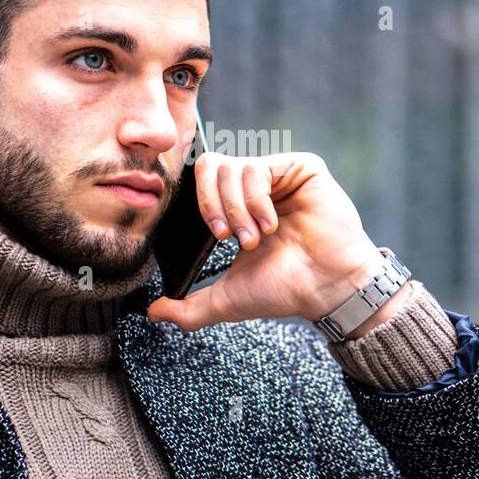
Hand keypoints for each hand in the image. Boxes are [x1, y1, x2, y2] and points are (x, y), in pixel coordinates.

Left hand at [145, 150, 386, 331]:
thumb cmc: (285, 289)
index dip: (199, 203)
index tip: (213, 237)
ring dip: (238, 210)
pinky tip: (272, 224)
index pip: (202, 181)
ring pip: (232, 168)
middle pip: (210, 166)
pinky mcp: (301, 166)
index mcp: (238, 207)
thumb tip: (153, 313)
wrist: (325, 288)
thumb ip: (189, 308)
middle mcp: (257, 187)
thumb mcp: (227, 299)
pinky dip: (257, 201)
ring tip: (257, 238)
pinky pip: (257, 168)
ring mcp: (279, 174)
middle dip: (212, 204)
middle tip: (228, 238)